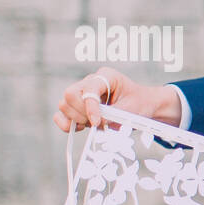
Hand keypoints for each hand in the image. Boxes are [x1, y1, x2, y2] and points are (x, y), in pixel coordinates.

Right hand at [53, 67, 180, 131]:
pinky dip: (67, 124)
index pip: (88, 88)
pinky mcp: (77, 108)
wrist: (143, 106)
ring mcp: (81, 94)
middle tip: (98, 122)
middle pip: (70, 94)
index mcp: (105, 76)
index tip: (98, 122)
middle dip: (82, 112)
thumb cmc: (139, 103)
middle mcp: (89, 82)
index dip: (90, 107)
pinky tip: (82, 127)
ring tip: (95, 124)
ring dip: (77, 119)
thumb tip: (95, 122)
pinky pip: (60, 115)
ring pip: (64, 105)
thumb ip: (114, 115)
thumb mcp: (132, 109)